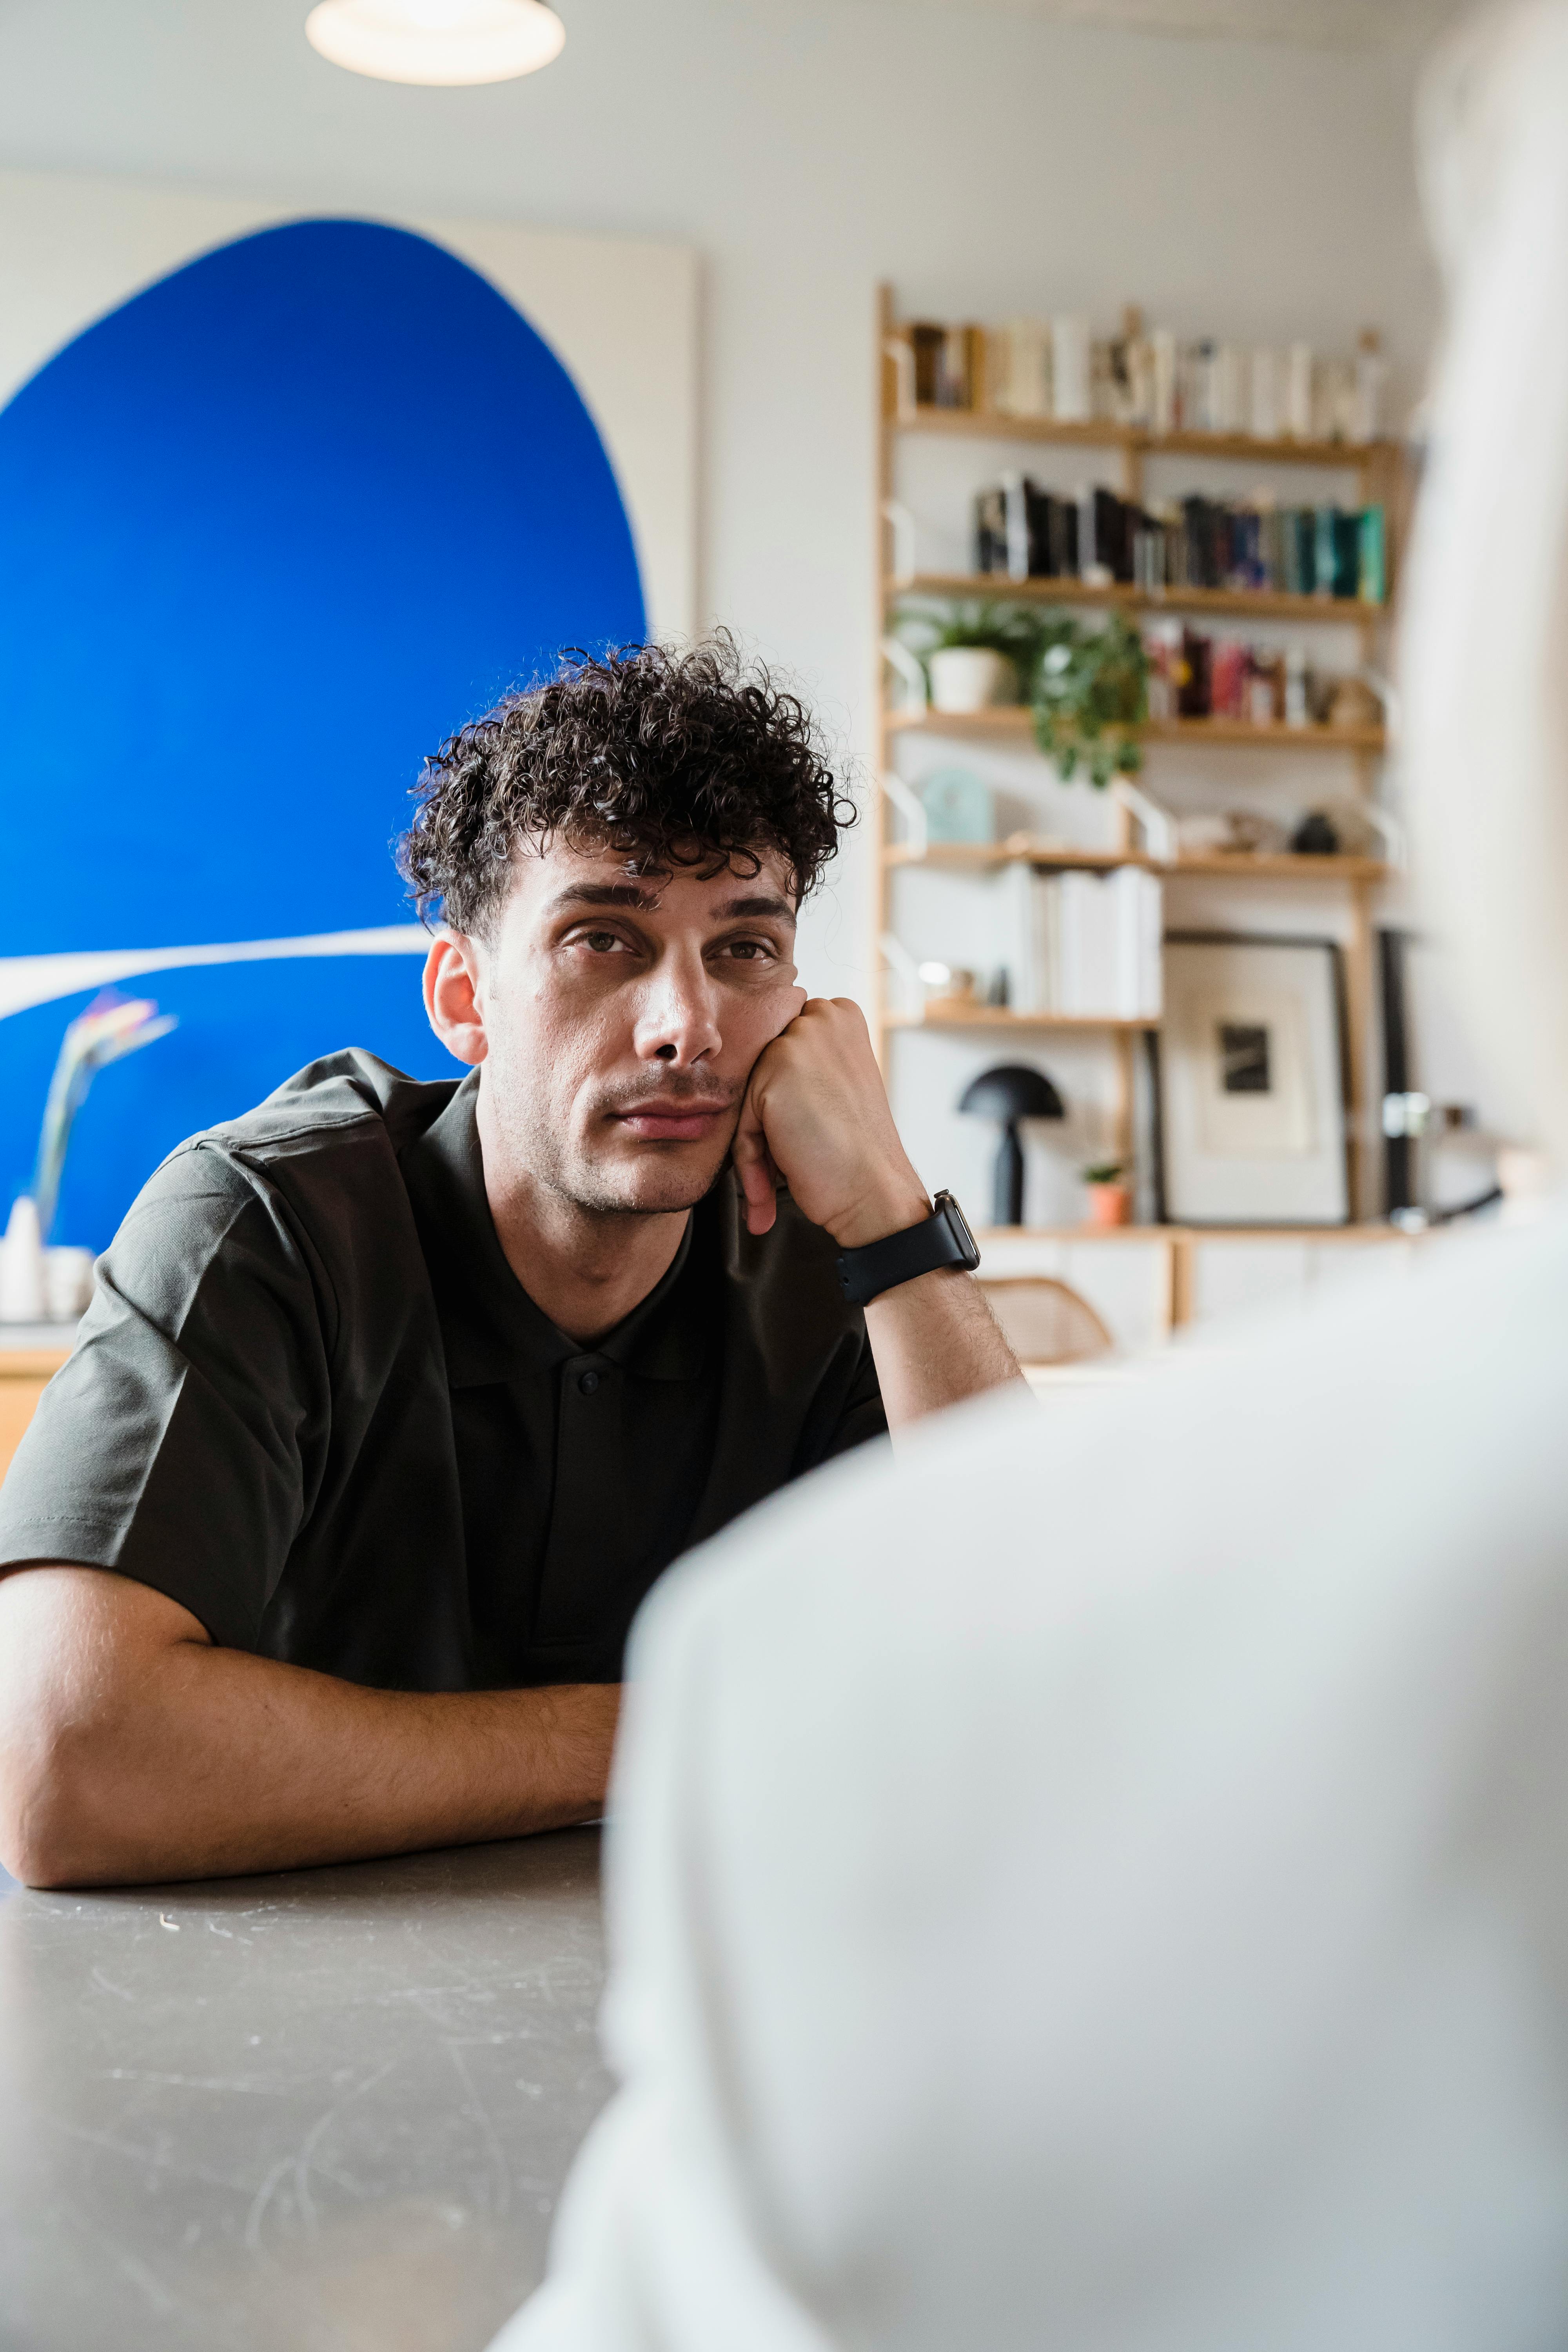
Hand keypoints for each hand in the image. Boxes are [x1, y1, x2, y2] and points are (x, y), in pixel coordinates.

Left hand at [731, 997, 930, 1245]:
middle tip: (786, 1160)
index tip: (797, 1134)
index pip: (779, 1050)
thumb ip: (800, 1068)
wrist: (873, 1188)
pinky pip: (741, 1119)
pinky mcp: (777, 1066)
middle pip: (759, 1070)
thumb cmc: (855, 1151)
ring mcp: (799, 1038)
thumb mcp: (834, 1088)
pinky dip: (752, 1157)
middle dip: (766, 1118)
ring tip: (786, 1171)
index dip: (783, 1098)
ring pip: (748, 1096)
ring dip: (759, 1141)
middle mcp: (822, 1016)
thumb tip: (751, 1072)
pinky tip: (785, 1173)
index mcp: (842, 1016)